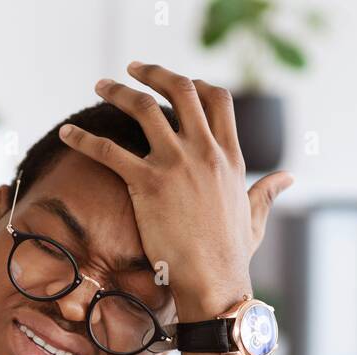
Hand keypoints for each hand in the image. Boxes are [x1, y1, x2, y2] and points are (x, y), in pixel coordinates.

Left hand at [57, 61, 292, 319]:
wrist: (214, 282)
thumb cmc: (232, 257)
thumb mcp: (256, 217)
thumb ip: (267, 190)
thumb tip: (288, 177)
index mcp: (230, 156)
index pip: (217, 99)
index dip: (196, 83)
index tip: (177, 81)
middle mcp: (205, 152)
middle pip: (180, 90)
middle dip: (153, 73)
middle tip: (132, 69)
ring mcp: (176, 165)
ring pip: (144, 109)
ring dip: (119, 91)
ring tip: (101, 85)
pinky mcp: (148, 184)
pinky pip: (110, 151)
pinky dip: (85, 139)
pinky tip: (68, 134)